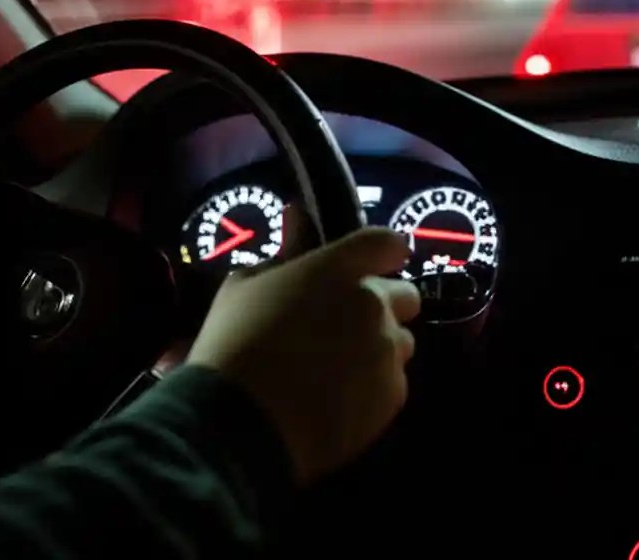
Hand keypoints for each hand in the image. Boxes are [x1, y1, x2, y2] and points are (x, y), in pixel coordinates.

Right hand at [187, 209, 420, 483]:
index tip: (367, 268)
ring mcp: (387, 352)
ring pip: (401, 342)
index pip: (387, 243)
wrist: (240, 423)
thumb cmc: (233, 344)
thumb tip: (298, 215)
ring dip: (380, 347)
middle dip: (383, 306)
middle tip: (342, 326)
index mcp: (340, 268)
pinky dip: (373, 387)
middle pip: (406, 296)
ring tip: (338, 368)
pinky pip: (393, 382)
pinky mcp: (392, 397)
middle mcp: (374, 305)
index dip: (382, 254)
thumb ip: (285, 250)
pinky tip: (337, 398)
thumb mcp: (246, 286)